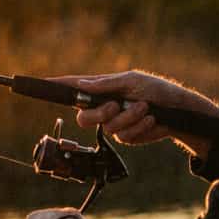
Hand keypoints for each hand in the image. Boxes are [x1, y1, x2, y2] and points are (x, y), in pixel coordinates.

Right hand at [49, 71, 218, 153]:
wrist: (178, 112)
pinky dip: (140, 127)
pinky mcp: (127, 137)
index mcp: (103, 89)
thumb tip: (82, 84)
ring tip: (146, 108)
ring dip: (130, 117)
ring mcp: (114, 123)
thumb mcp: (132, 81)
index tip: (40, 84)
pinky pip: (125, 137)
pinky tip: (151, 120)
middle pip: (83, 118)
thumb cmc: (157, 90)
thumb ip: (107, 84)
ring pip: (108, 128)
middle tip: (117, 105)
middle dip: (100, 113)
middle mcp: (104, 106)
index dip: (56, 87)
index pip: (74, 87)